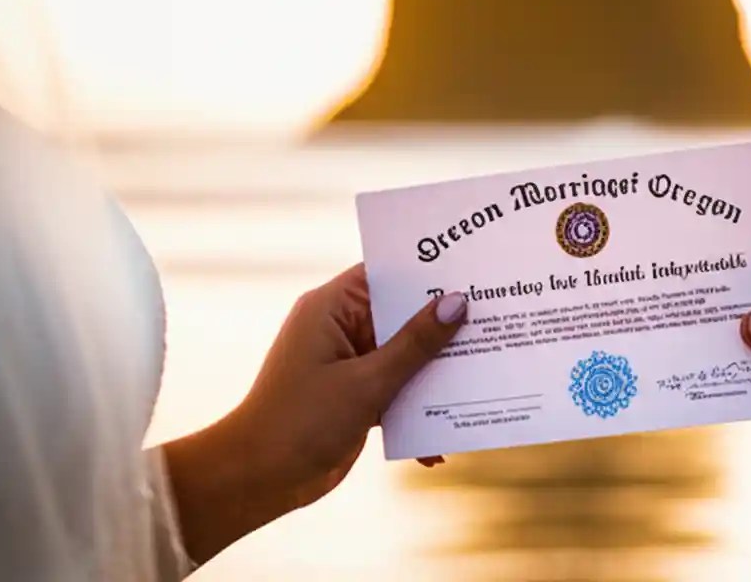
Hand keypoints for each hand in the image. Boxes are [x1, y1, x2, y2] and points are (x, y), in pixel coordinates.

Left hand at [163, 265, 466, 563]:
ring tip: (479, 378)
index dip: (426, 272)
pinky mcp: (355, 396)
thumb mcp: (367, 382)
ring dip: (434, 372)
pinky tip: (441, 439)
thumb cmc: (299, 422)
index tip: (471, 271)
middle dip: (442, 326)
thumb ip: (414, 344)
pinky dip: (417, 408)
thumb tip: (456, 303)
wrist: (257, 480)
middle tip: (492, 322)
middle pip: (402, 315)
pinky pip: (397, 389)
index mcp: (331, 307)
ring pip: (404, 355)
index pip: (385, 274)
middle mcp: (339, 328)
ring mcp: (348, 363)